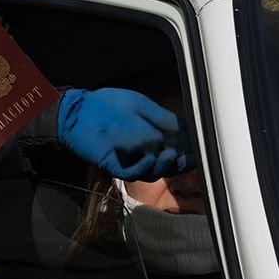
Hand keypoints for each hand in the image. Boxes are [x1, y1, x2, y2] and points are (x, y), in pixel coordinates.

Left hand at [57, 88, 189, 180]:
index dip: (189, 151)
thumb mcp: (141, 106)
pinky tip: (150, 157)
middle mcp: (143, 152)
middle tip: (188, 155)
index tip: (200, 149)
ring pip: (152, 172)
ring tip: (170, 154)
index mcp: (152, 138)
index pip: (176, 149)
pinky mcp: (115, 165)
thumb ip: (163, 118)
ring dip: (164, 166)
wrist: (78, 110)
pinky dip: (142, 167)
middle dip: (180, 162)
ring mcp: (129, 160)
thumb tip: (189, 126)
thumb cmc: (108, 105)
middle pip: (167, 165)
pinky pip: (132, 173)